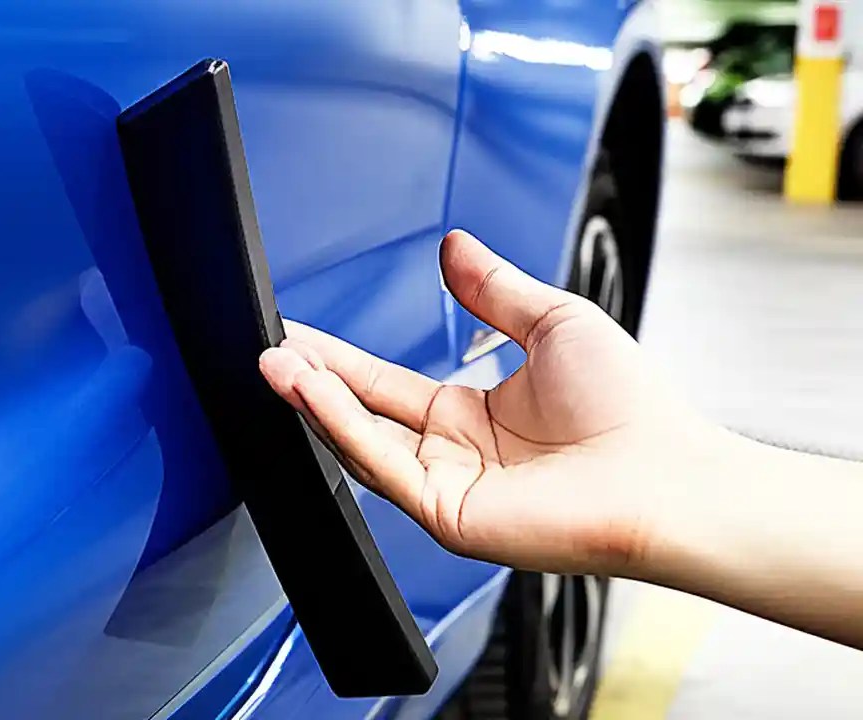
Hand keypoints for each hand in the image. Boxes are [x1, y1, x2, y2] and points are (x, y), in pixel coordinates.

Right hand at [260, 230, 718, 575]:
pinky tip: (313, 391)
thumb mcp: (552, 323)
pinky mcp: (446, 516)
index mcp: (470, 416)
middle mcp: (450, 455)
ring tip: (274, 362)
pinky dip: (342, 425)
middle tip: (267, 346)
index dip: (338, 358)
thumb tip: (452, 246)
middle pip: (360, 413)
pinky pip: (382, 465)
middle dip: (310, 379)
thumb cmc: (632, 409)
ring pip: (361, 441)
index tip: (296, 332)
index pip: (383, 384)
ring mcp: (445, 489)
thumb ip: (494, 289)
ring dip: (314, 400)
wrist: (668, 473)